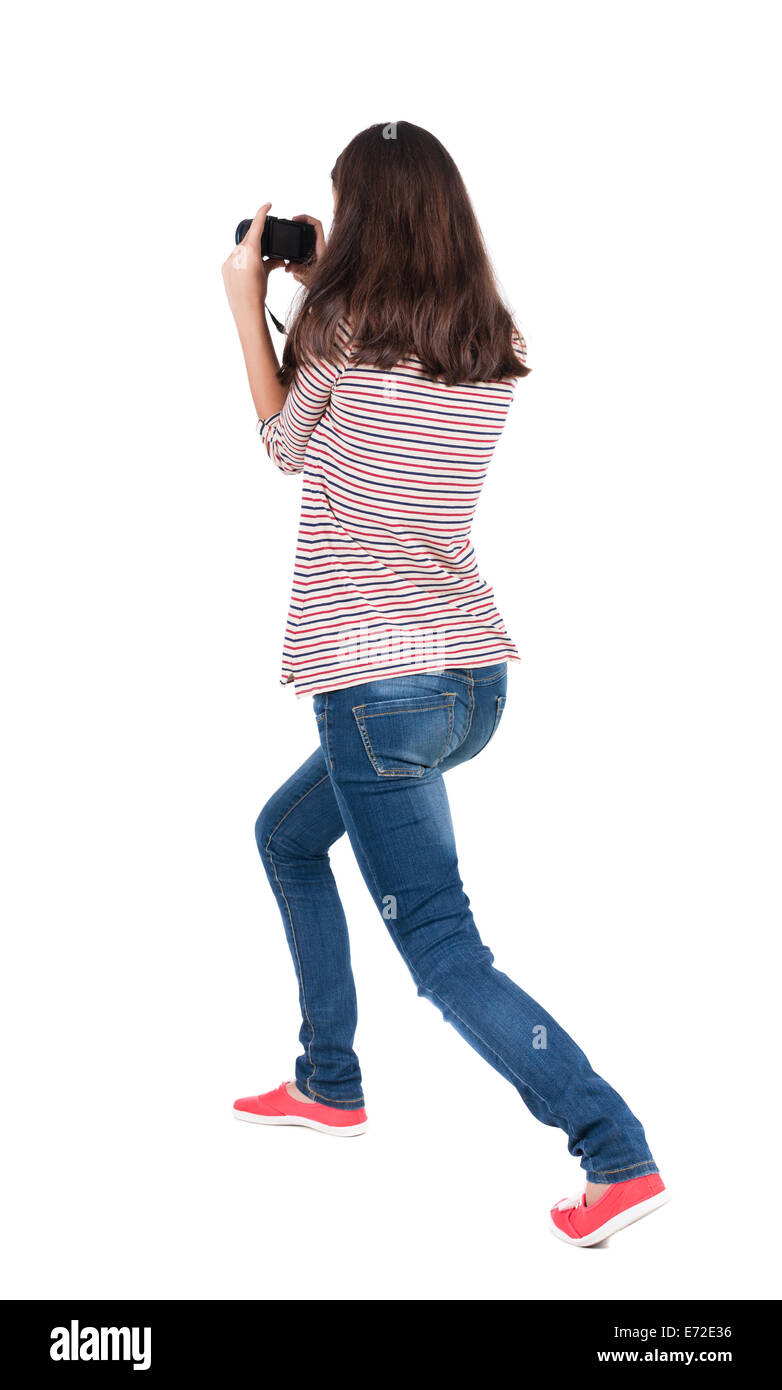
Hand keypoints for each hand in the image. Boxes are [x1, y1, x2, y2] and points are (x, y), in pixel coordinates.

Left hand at [221, 202, 283, 321]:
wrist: (245, 309)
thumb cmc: (258, 292)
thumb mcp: (267, 274)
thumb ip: (272, 262)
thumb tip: (279, 260)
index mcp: (250, 250)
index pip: (257, 226)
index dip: (263, 212)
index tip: (267, 204)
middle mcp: (238, 252)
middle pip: (249, 239)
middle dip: (258, 241)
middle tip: (265, 251)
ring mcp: (229, 259)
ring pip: (241, 250)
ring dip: (250, 255)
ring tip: (255, 272)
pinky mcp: (224, 268)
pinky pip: (234, 260)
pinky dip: (242, 264)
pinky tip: (246, 277)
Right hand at [285, 213, 325, 285]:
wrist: (335, 297)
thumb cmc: (327, 287)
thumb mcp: (311, 278)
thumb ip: (299, 271)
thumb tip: (289, 267)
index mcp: (323, 248)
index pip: (317, 225)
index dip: (306, 218)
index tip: (295, 219)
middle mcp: (321, 250)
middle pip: (309, 234)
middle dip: (296, 235)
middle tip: (287, 235)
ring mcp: (318, 257)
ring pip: (304, 248)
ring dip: (296, 254)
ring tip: (291, 265)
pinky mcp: (315, 265)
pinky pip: (304, 259)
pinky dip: (298, 265)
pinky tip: (296, 275)